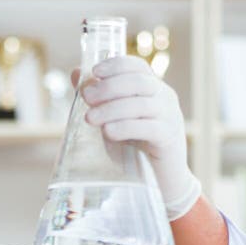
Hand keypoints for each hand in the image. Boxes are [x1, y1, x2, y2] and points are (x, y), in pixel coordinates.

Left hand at [71, 56, 200, 220]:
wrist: (160, 179)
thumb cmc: (135, 147)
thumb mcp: (113, 118)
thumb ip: (98, 98)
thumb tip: (76, 73)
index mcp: (151, 88)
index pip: (137, 66)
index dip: (117, 65)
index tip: (94, 72)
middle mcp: (164, 97)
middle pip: (139, 82)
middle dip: (109, 87)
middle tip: (86, 98)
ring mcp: (169, 117)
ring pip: (142, 104)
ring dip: (112, 109)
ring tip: (90, 119)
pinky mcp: (169, 138)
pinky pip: (149, 127)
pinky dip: (126, 127)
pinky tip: (108, 132)